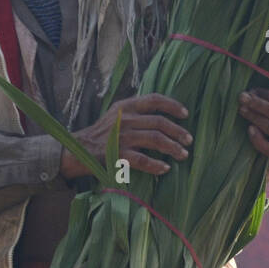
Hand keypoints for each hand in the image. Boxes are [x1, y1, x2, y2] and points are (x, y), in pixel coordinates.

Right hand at [60, 94, 191, 179]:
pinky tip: (165, 168)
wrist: (79, 149)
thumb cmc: (102, 133)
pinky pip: (143, 160)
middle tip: (189, 140)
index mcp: (126, 106)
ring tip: (183, 154)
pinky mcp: (118, 154)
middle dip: (178, 132)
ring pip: (156, 140)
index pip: (154, 99)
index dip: (173, 105)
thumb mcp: (116, 114)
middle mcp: (125, 118)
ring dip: (173, 148)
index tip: (185, 114)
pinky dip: (156, 165)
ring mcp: (122, 136)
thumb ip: (135, 111)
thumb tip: (162, 113)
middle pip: (160, 122)